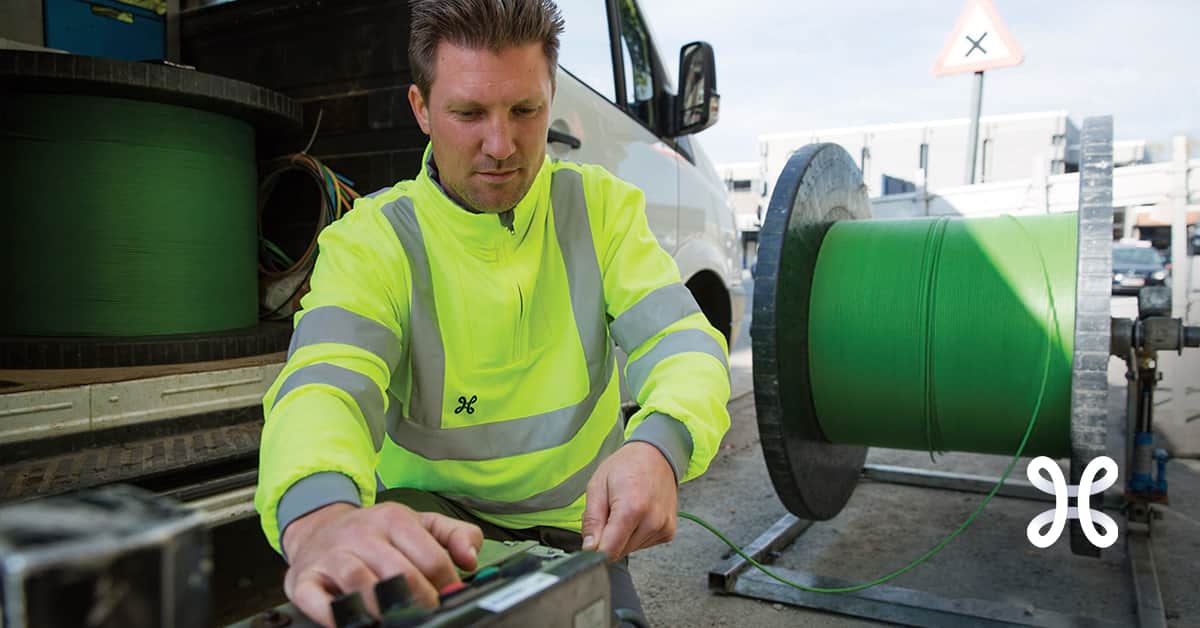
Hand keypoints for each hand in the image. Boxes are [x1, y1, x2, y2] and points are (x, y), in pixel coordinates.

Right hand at [280, 501, 482, 627]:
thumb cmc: (375, 532)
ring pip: (361, 584)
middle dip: (420, 602)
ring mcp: (332, 555)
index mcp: (393, 519)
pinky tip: (350, 623)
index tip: (449, 599)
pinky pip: (316, 599)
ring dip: (382, 609)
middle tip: (428, 615)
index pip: (431, 558)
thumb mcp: (418, 522)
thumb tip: (470, 559)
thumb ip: (455, 535)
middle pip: (400, 575)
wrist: (319, 527)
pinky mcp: (305, 578)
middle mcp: (362, 534)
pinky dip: (332, 615)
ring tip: (395, 621)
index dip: (446, 586)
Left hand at [580, 441, 677, 560]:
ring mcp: (663, 527)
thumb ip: (592, 520)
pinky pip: (643, 544)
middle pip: (619, 552)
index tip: (592, 540)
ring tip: (625, 510)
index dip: (595, 550)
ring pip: (630, 549)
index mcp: (632, 508)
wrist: (655, 455)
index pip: (609, 551)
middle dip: (608, 538)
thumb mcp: (597, 486)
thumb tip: (589, 547)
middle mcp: (652, 521)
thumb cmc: (626, 466)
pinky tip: (638, 514)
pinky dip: (636, 534)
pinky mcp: (669, 532)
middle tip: (609, 512)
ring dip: (622, 536)